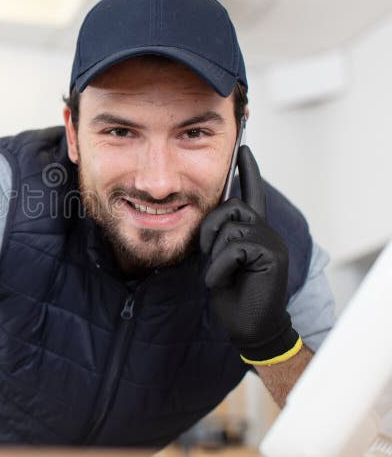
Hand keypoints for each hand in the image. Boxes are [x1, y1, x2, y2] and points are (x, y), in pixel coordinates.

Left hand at [200, 145, 300, 364]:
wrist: (248, 326)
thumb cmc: (231, 293)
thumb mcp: (217, 258)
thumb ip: (217, 235)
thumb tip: (202, 214)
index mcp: (253, 230)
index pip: (252, 193)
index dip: (248, 170)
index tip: (244, 147)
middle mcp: (266, 231)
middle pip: (231, 207)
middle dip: (209, 229)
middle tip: (209, 255)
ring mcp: (272, 243)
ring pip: (230, 228)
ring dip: (215, 253)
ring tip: (219, 273)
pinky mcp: (272, 256)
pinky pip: (234, 249)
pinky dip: (219, 268)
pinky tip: (219, 282)